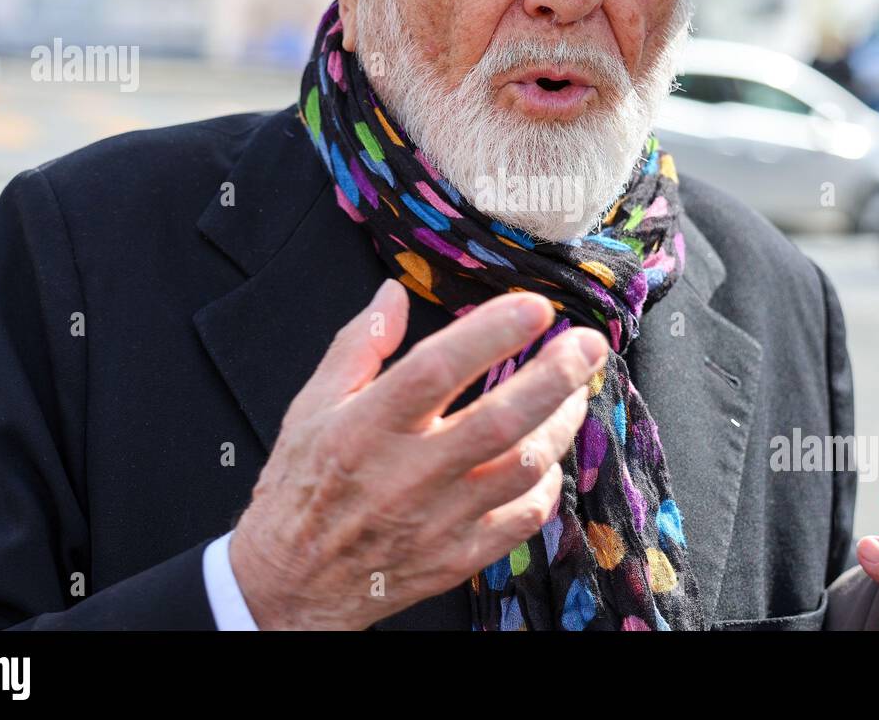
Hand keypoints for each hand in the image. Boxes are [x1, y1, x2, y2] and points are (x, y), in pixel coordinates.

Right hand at [229, 278, 607, 629]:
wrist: (290, 586)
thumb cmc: (302, 487)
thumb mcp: (311, 406)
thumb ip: (359, 346)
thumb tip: (394, 292)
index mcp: (365, 428)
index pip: (436, 369)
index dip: (491, 333)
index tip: (535, 306)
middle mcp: (406, 474)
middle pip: (499, 421)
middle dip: (556, 376)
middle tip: (588, 344)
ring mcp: (437, 520)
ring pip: (523, 467)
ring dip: (562, 423)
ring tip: (575, 391)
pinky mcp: (457, 557)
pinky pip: (523, 518)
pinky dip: (546, 482)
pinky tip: (545, 456)